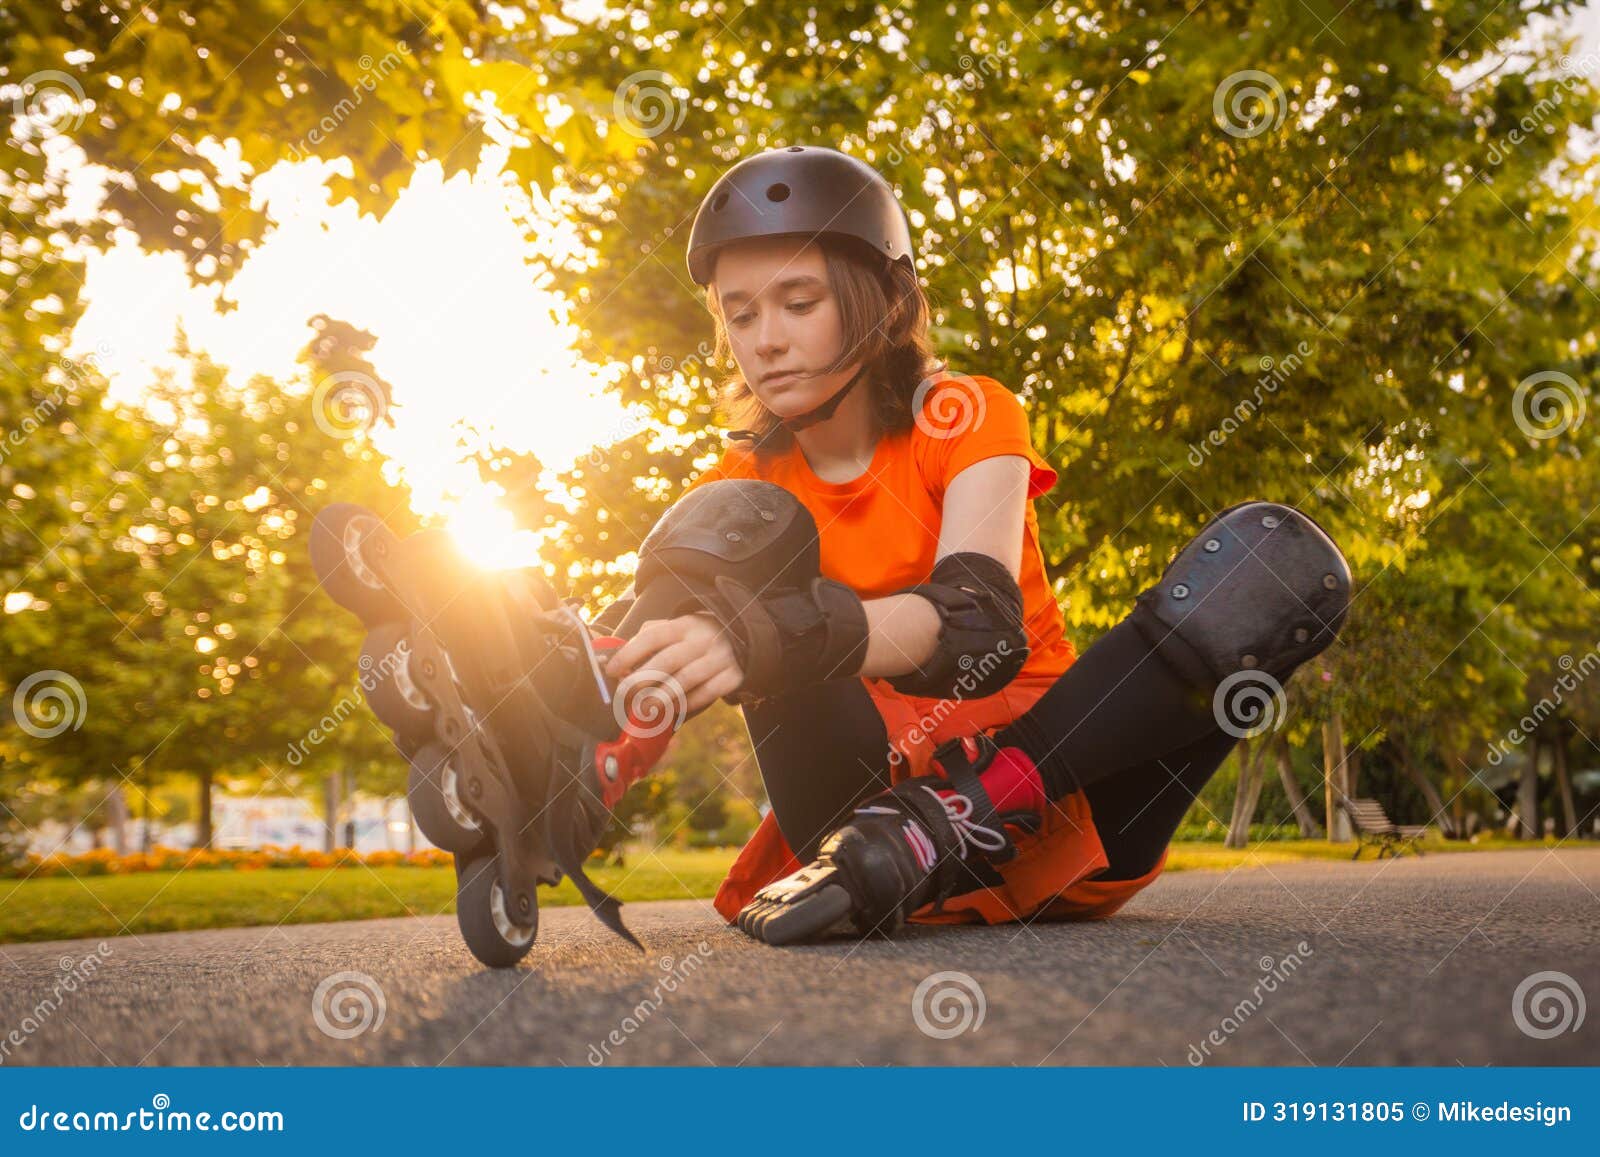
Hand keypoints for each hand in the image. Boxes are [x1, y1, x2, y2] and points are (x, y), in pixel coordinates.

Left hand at [603, 613, 745, 716]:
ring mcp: (720, 657)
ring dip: (662, 697)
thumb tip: (621, 657)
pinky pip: (708, 693)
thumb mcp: (679, 626)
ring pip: (686, 680)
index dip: (629, 654)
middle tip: (624, 694)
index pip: (652, 636)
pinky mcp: (733, 675)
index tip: (611, 670)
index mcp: (685, 624)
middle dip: (641, 680)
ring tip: (645, 708)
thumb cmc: (699, 637)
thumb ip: (652, 636)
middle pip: (667, 661)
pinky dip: (689, 703)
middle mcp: (703, 639)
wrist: (744, 637)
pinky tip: (674, 709)